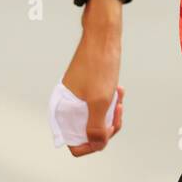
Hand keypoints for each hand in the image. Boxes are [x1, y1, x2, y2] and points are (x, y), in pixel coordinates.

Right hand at [62, 0, 123, 156]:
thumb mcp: (100, 100)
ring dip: (112, 112)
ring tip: (119, 96)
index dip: (94, 144)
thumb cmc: (99, 65)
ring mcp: (78, 99)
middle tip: (117, 110)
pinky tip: (119, 89)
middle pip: (88, 135)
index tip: (107, 129)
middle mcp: (67, 108)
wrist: (103, 36)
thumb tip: (97, 144)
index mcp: (62, 113)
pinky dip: (112, 102)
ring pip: (98, 120)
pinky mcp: (87, 90)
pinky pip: (100, 106)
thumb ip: (97, 127)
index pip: (75, 145)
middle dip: (107, 126)